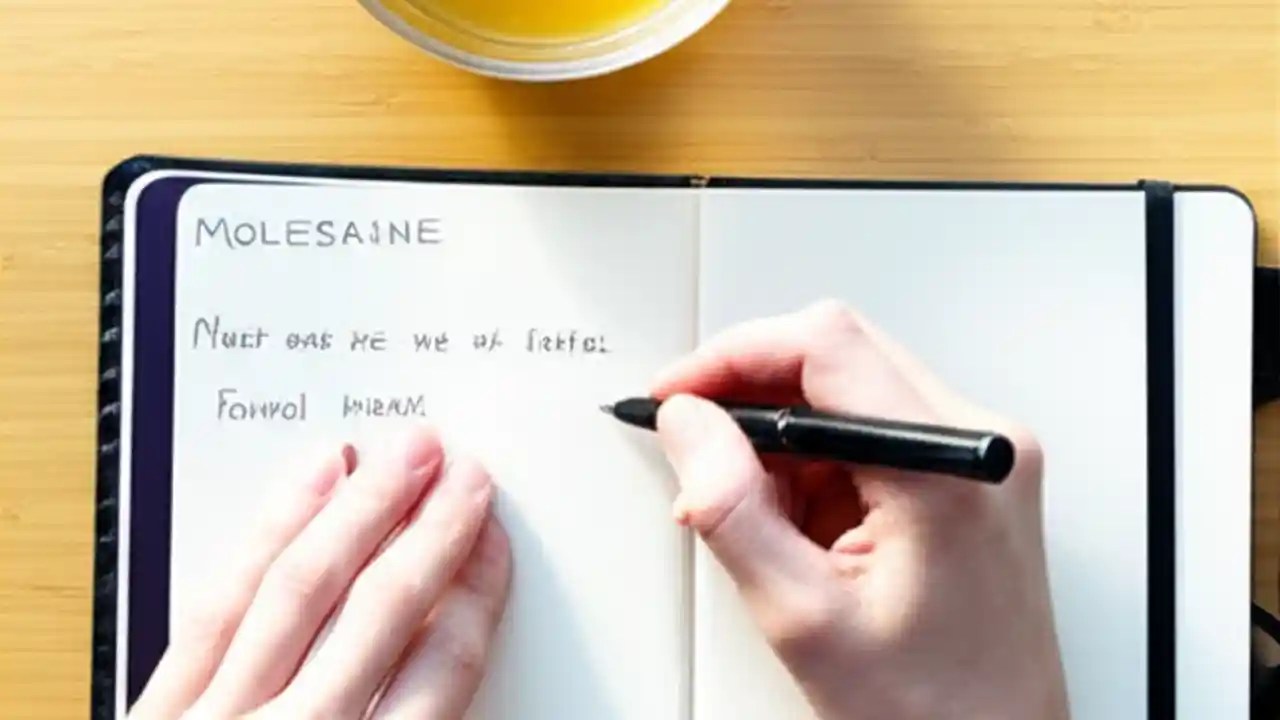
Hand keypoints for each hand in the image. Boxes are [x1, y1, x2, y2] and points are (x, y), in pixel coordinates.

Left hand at [131, 427, 511, 719]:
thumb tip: (457, 662)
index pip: (442, 674)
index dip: (477, 596)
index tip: (493, 545)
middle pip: (380, 612)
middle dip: (432, 532)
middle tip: (464, 475)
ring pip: (302, 587)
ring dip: (362, 510)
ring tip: (402, 455)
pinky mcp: (161, 708)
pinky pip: (223, 599)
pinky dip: (273, 529)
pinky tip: (310, 483)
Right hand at [651, 301, 1069, 719]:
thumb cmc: (931, 712)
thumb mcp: (804, 617)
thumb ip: (732, 508)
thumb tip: (688, 425)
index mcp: (950, 469)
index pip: (825, 345)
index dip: (732, 356)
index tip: (678, 394)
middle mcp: (980, 445)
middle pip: (837, 356)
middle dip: (751, 397)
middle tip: (698, 450)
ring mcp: (980, 458)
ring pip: (847, 391)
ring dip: (781, 438)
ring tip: (762, 518)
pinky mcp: (967, 476)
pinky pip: (870, 432)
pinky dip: (815, 463)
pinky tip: (799, 524)